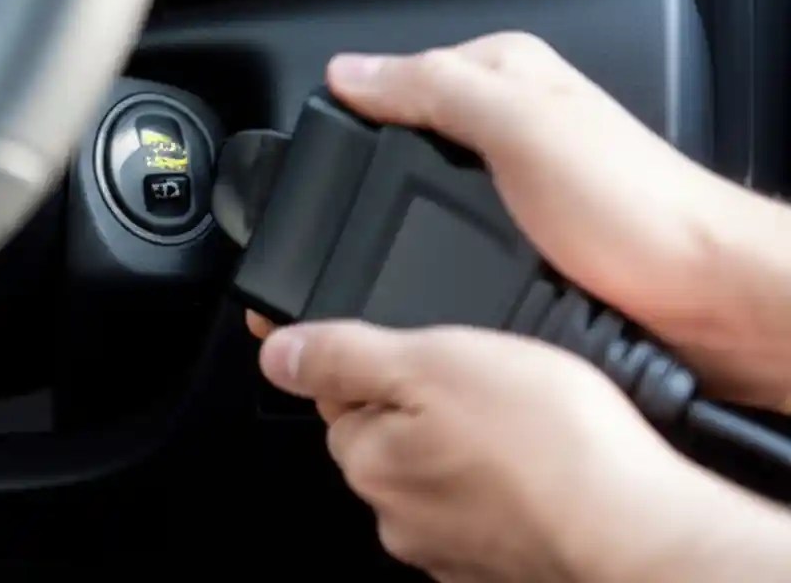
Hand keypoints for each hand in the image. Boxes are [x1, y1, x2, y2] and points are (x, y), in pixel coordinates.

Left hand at [255, 319, 790, 582]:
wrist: (637, 529)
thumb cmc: (548, 445)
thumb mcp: (431, 361)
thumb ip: (343, 356)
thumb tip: (275, 351)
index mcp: (368, 460)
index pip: (341, 399)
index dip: (385, 365)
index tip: (430, 356)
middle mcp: (397, 514)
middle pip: (391, 438)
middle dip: (429, 407)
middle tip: (490, 384)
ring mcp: (449, 546)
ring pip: (443, 472)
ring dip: (473, 445)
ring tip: (527, 425)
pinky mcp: (499, 561)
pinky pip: (490, 506)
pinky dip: (509, 485)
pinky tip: (544, 466)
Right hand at [322, 32, 790, 409]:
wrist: (700, 296)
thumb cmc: (635, 207)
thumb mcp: (522, 126)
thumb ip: (435, 90)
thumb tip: (350, 72)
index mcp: (504, 75)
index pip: (396, 76)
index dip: (350, 112)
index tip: (313, 157)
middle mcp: (508, 124)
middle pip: (404, 139)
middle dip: (369, 178)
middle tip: (335, 222)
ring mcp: (512, 184)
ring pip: (423, 194)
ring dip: (397, 222)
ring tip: (368, 251)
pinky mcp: (517, 239)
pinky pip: (448, 235)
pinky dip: (426, 251)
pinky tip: (418, 271)